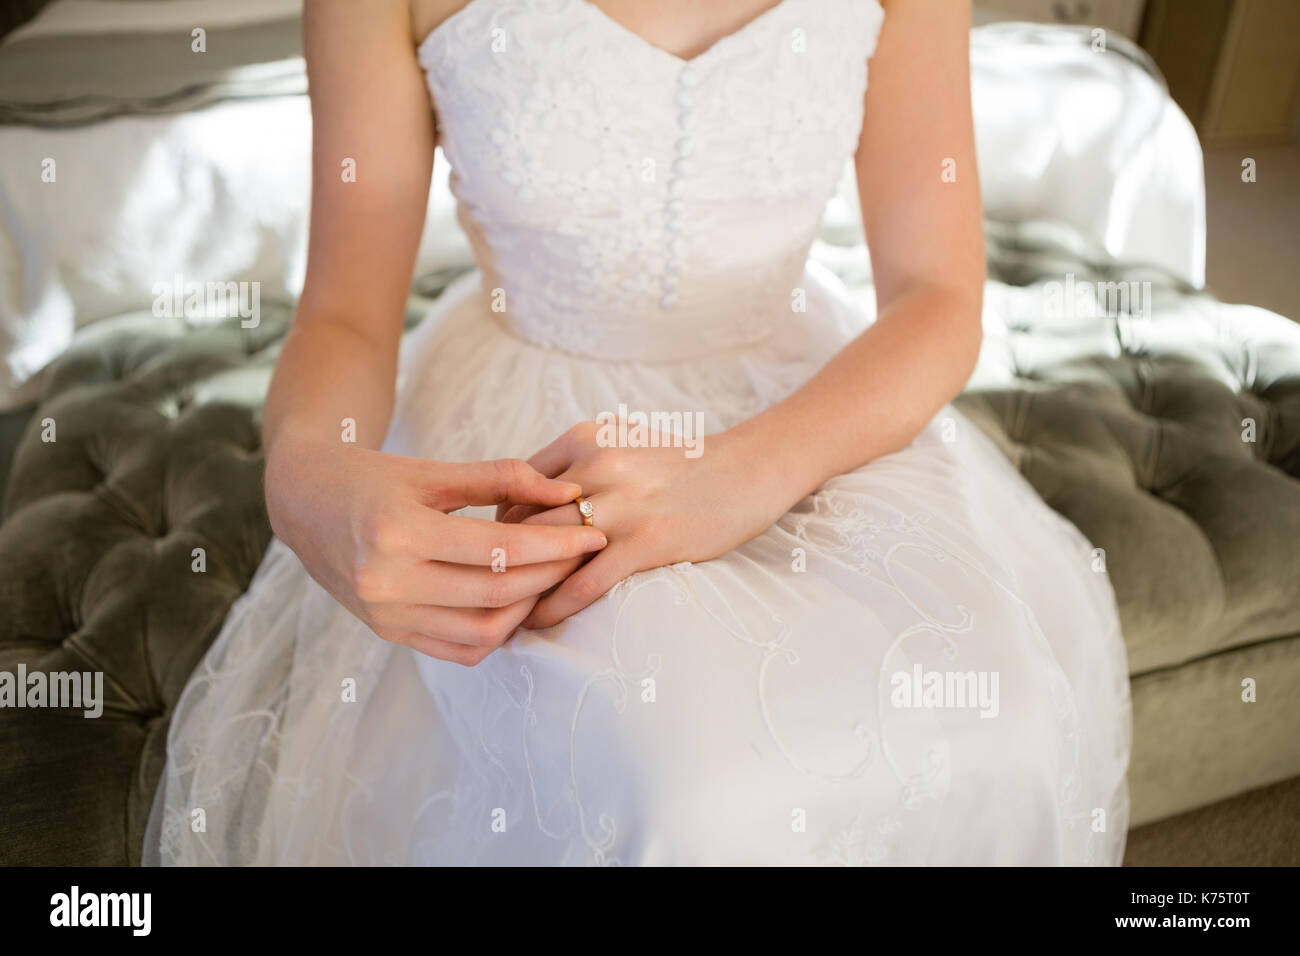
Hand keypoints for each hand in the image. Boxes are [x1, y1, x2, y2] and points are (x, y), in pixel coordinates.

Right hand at [265, 436, 607, 664]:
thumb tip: (569, 494)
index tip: (593, 535)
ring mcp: (385, 615)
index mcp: (397, 532)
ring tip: (553, 577)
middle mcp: (387, 581)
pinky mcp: (387, 632)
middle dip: (551, 576)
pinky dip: (496, 632)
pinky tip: (517, 602)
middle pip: (496, 595)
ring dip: (527, 609)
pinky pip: (457, 649)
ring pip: (481, 632)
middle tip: (584, 556)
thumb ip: (503, 478)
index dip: (555, 546)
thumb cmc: (371, 477)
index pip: (498, 552)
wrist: (304, 502)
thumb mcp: (433, 470)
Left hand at [497, 422, 793, 628]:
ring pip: (545, 552)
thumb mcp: (623, 441)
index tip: (492, 552)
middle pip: (521, 520)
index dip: (499, 524)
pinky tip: (537, 624)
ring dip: (518, 587)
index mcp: (586, 438)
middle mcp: (596, 466)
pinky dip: (552, 607)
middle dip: (498, 559)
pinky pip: (582, 582)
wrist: (748, 470)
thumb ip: (578, 463)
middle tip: (480, 592)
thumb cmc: (684, 464)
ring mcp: (621, 505)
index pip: (516, 486)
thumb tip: (531, 499)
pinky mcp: (645, 542)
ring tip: (498, 614)